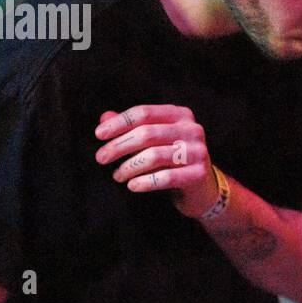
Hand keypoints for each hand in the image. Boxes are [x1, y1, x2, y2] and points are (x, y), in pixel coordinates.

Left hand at [94, 105, 217, 216]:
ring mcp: (198, 151)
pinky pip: (165, 177)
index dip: (119, 123)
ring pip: (154, 156)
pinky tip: (132, 185)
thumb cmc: (172, 161)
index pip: (144, 113)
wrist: (202, 189)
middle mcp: (192, 130)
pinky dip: (144, 182)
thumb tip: (104, 117)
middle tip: (101, 158)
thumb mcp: (153, 141)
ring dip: (129, 167)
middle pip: (146, 133)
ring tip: (117, 175)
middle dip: (118, 146)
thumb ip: (131, 128)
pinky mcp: (199, 174)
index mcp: (180, 115)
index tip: (99, 135)